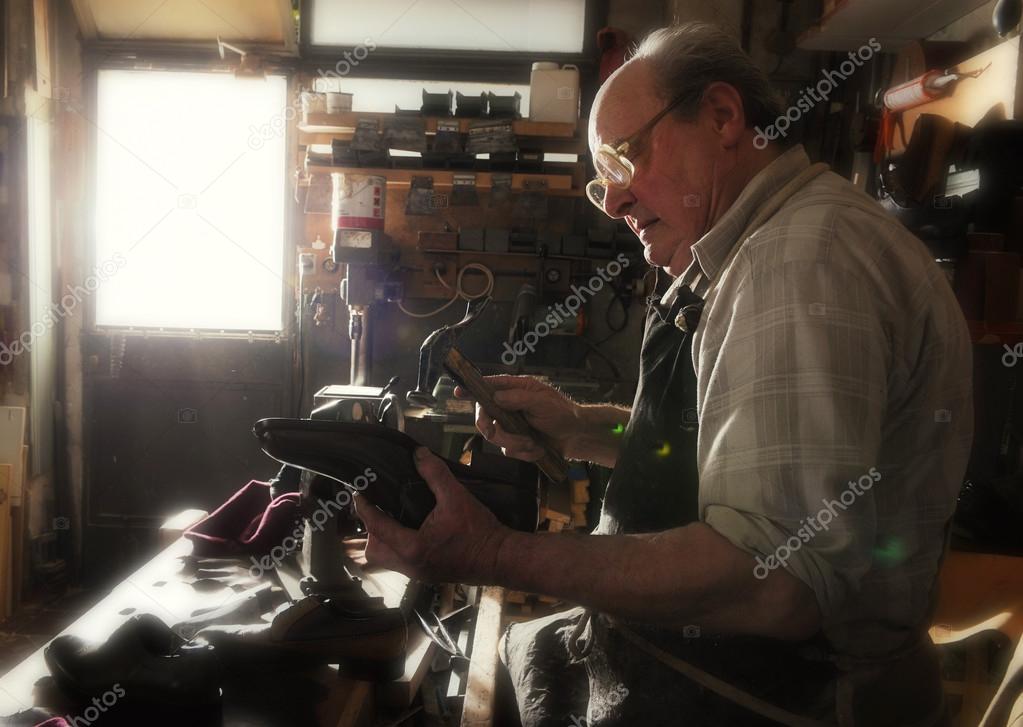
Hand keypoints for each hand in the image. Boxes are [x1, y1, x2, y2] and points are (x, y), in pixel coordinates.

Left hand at [354, 447, 510, 583]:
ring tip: (392, 519)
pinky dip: (397, 547)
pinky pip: (401, 563)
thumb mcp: (456, 496)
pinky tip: (409, 531)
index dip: (365, 509)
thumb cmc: (479, 530)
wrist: (501, 558)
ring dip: (384, 541)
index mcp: (412, 548)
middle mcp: (411, 565)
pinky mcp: (428, 575)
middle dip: (371, 531)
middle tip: (378, 509)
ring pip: (386, 560)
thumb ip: (435, 473)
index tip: (359, 495)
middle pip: (374, 552)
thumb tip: (418, 453)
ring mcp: (419, 574)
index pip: (377, 527)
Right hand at [455, 375, 579, 461]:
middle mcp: (508, 407)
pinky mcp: (515, 443)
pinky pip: (508, 451)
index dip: (472, 390)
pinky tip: (537, 449)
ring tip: (533, 443)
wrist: (575, 437)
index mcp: (514, 390)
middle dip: (490, 428)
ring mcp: (510, 426)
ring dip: (514, 443)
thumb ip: (519, 398)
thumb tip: (496, 397)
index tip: (459, 393)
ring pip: (495, 437)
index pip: (488, 387)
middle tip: (494, 433)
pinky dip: (523, 453)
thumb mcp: (543, 401)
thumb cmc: (562, 412)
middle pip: (484, 416)